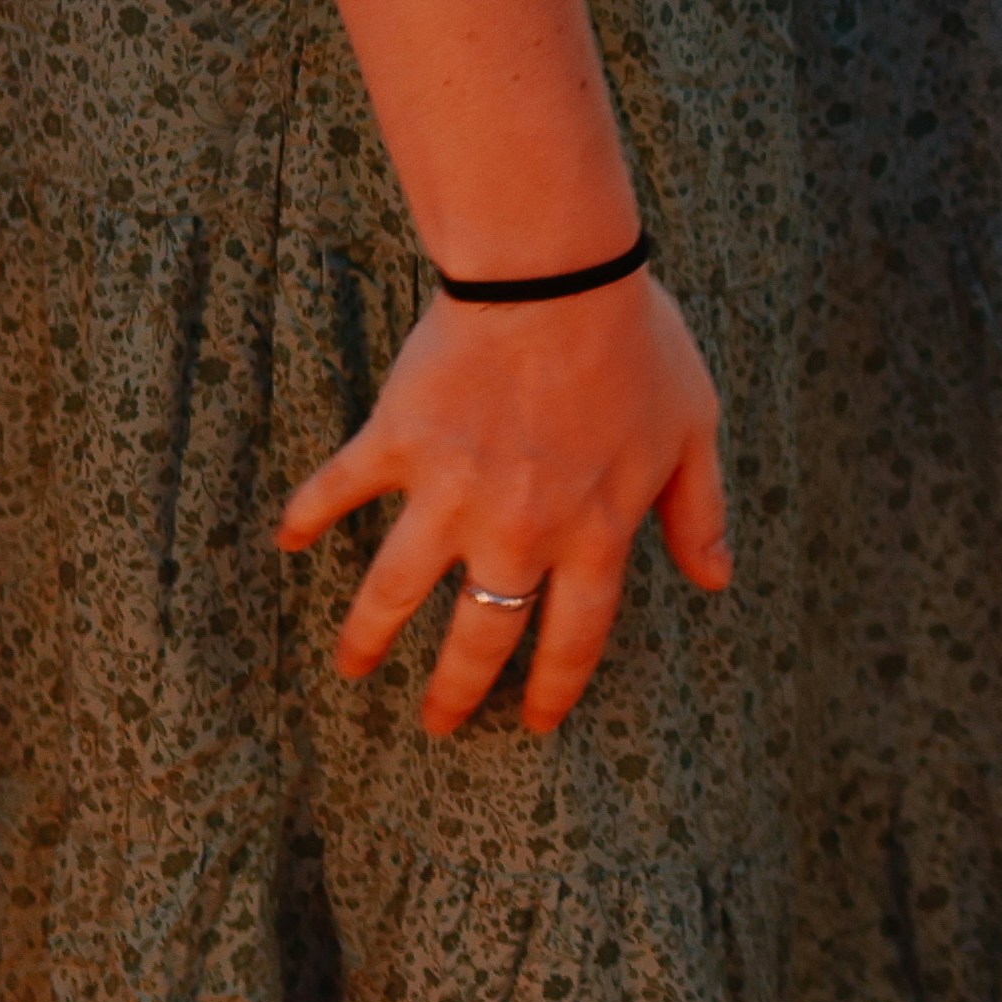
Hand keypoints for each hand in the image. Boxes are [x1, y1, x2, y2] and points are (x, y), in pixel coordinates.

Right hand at [277, 266, 734, 734]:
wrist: (556, 277)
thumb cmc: (635, 344)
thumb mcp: (693, 431)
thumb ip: (697, 512)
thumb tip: (714, 579)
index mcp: (593, 534)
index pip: (574, 638)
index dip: (553, 688)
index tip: (534, 722)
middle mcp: (516, 532)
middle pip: (480, 635)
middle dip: (456, 690)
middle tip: (438, 724)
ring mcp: (448, 493)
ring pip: (395, 590)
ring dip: (367, 637)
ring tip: (350, 670)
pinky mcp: (397, 445)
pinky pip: (340, 490)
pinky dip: (308, 515)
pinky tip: (287, 543)